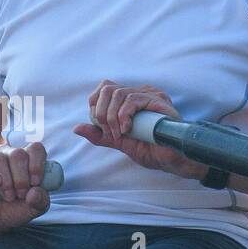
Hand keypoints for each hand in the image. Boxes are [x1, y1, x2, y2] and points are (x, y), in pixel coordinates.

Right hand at [0, 143, 51, 241]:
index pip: (35, 149)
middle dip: (21, 177)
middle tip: (19, 195)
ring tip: (7, 196)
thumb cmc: (12, 210)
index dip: (37, 164)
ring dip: (5, 179)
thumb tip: (35, 192)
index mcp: (26, 160)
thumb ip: (40, 202)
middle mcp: (7, 154)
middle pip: (18, 154)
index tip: (35, 183)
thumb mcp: (32, 210)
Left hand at [73, 80, 198, 177]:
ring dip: (112, 118)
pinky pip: (132, 99)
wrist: (171, 159)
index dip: (96, 107)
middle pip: (106, 88)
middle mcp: (139, 93)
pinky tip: (128, 129)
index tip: (103, 128)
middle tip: (111, 132)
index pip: (103, 89)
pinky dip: (124, 116)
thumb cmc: (150, 149)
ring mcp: (149, 94)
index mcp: (129, 99)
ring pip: (117, 94)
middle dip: (101, 113)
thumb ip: (99, 134)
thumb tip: (76, 128)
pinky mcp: (158, 100)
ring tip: (121, 133)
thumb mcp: (118, 141)